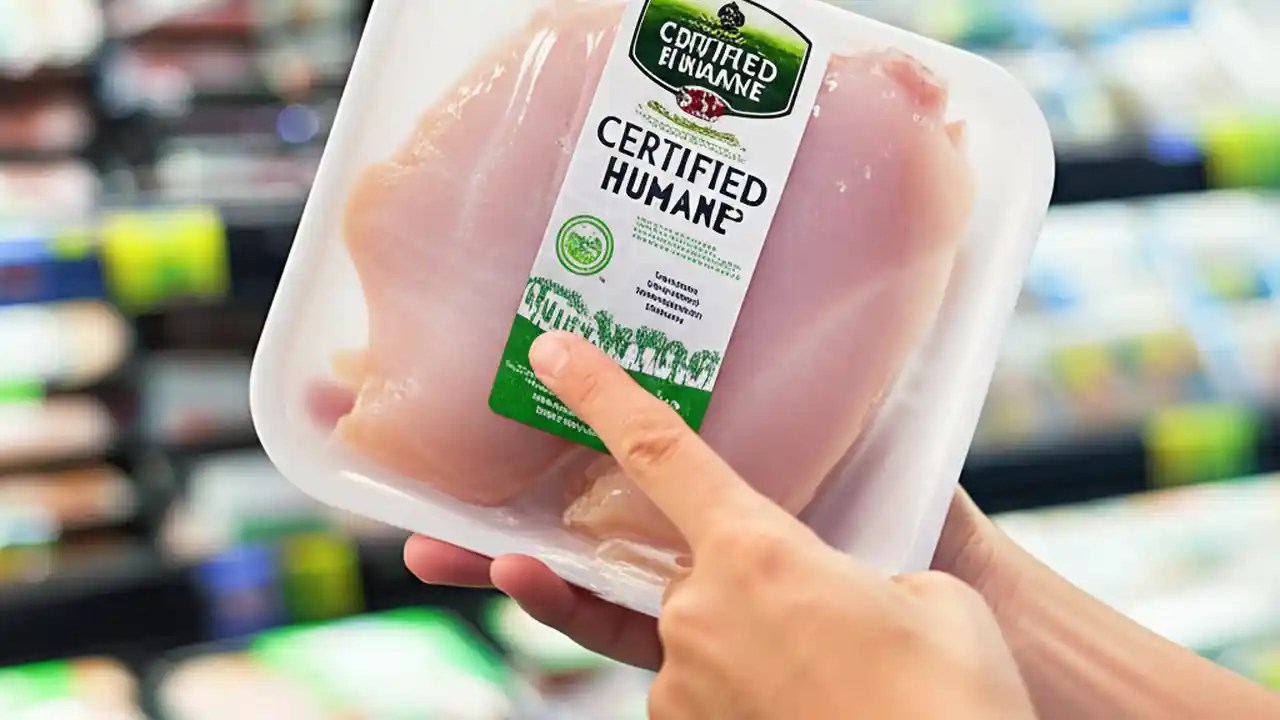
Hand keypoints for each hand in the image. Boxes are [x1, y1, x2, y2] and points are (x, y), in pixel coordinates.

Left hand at [395, 393, 1019, 674]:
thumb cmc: (958, 691)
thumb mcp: (919, 590)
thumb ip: (852, 560)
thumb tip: (838, 577)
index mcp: (756, 556)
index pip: (664, 455)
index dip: (603, 398)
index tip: (555, 354)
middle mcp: (699, 618)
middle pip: (616, 571)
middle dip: (533, 565)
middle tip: (436, 551)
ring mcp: (687, 688)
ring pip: (665, 634)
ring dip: (706, 633)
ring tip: (808, 658)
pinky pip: (687, 686)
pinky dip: (724, 678)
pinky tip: (802, 690)